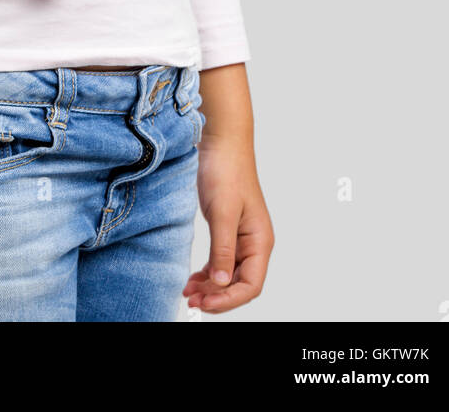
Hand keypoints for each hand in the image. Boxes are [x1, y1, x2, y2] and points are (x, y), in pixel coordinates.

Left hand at [184, 134, 274, 313]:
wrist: (221, 143)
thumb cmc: (227, 172)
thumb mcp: (223, 213)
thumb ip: (222, 250)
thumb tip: (221, 283)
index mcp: (260, 241)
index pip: (251, 285)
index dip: (229, 299)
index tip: (205, 304)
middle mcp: (254, 244)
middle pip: (239, 284)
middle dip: (217, 296)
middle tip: (191, 300)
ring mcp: (241, 238)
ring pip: (228, 275)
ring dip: (210, 287)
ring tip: (188, 293)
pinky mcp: (227, 231)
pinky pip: (220, 262)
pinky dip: (208, 274)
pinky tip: (193, 279)